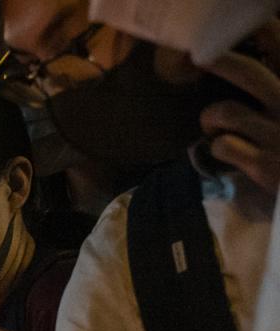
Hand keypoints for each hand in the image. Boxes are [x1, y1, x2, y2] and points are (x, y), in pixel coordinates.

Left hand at [200, 21, 279, 193]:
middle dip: (218, 61)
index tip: (227, 29)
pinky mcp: (263, 163)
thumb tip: (255, 42)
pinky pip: (222, 146)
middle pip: (249, 74)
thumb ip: (274, 77)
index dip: (258, 31)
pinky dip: (215, 146)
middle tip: (197, 56)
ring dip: (211, 116)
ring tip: (213, 124)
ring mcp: (278, 134)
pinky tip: (224, 149)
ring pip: (227, 112)